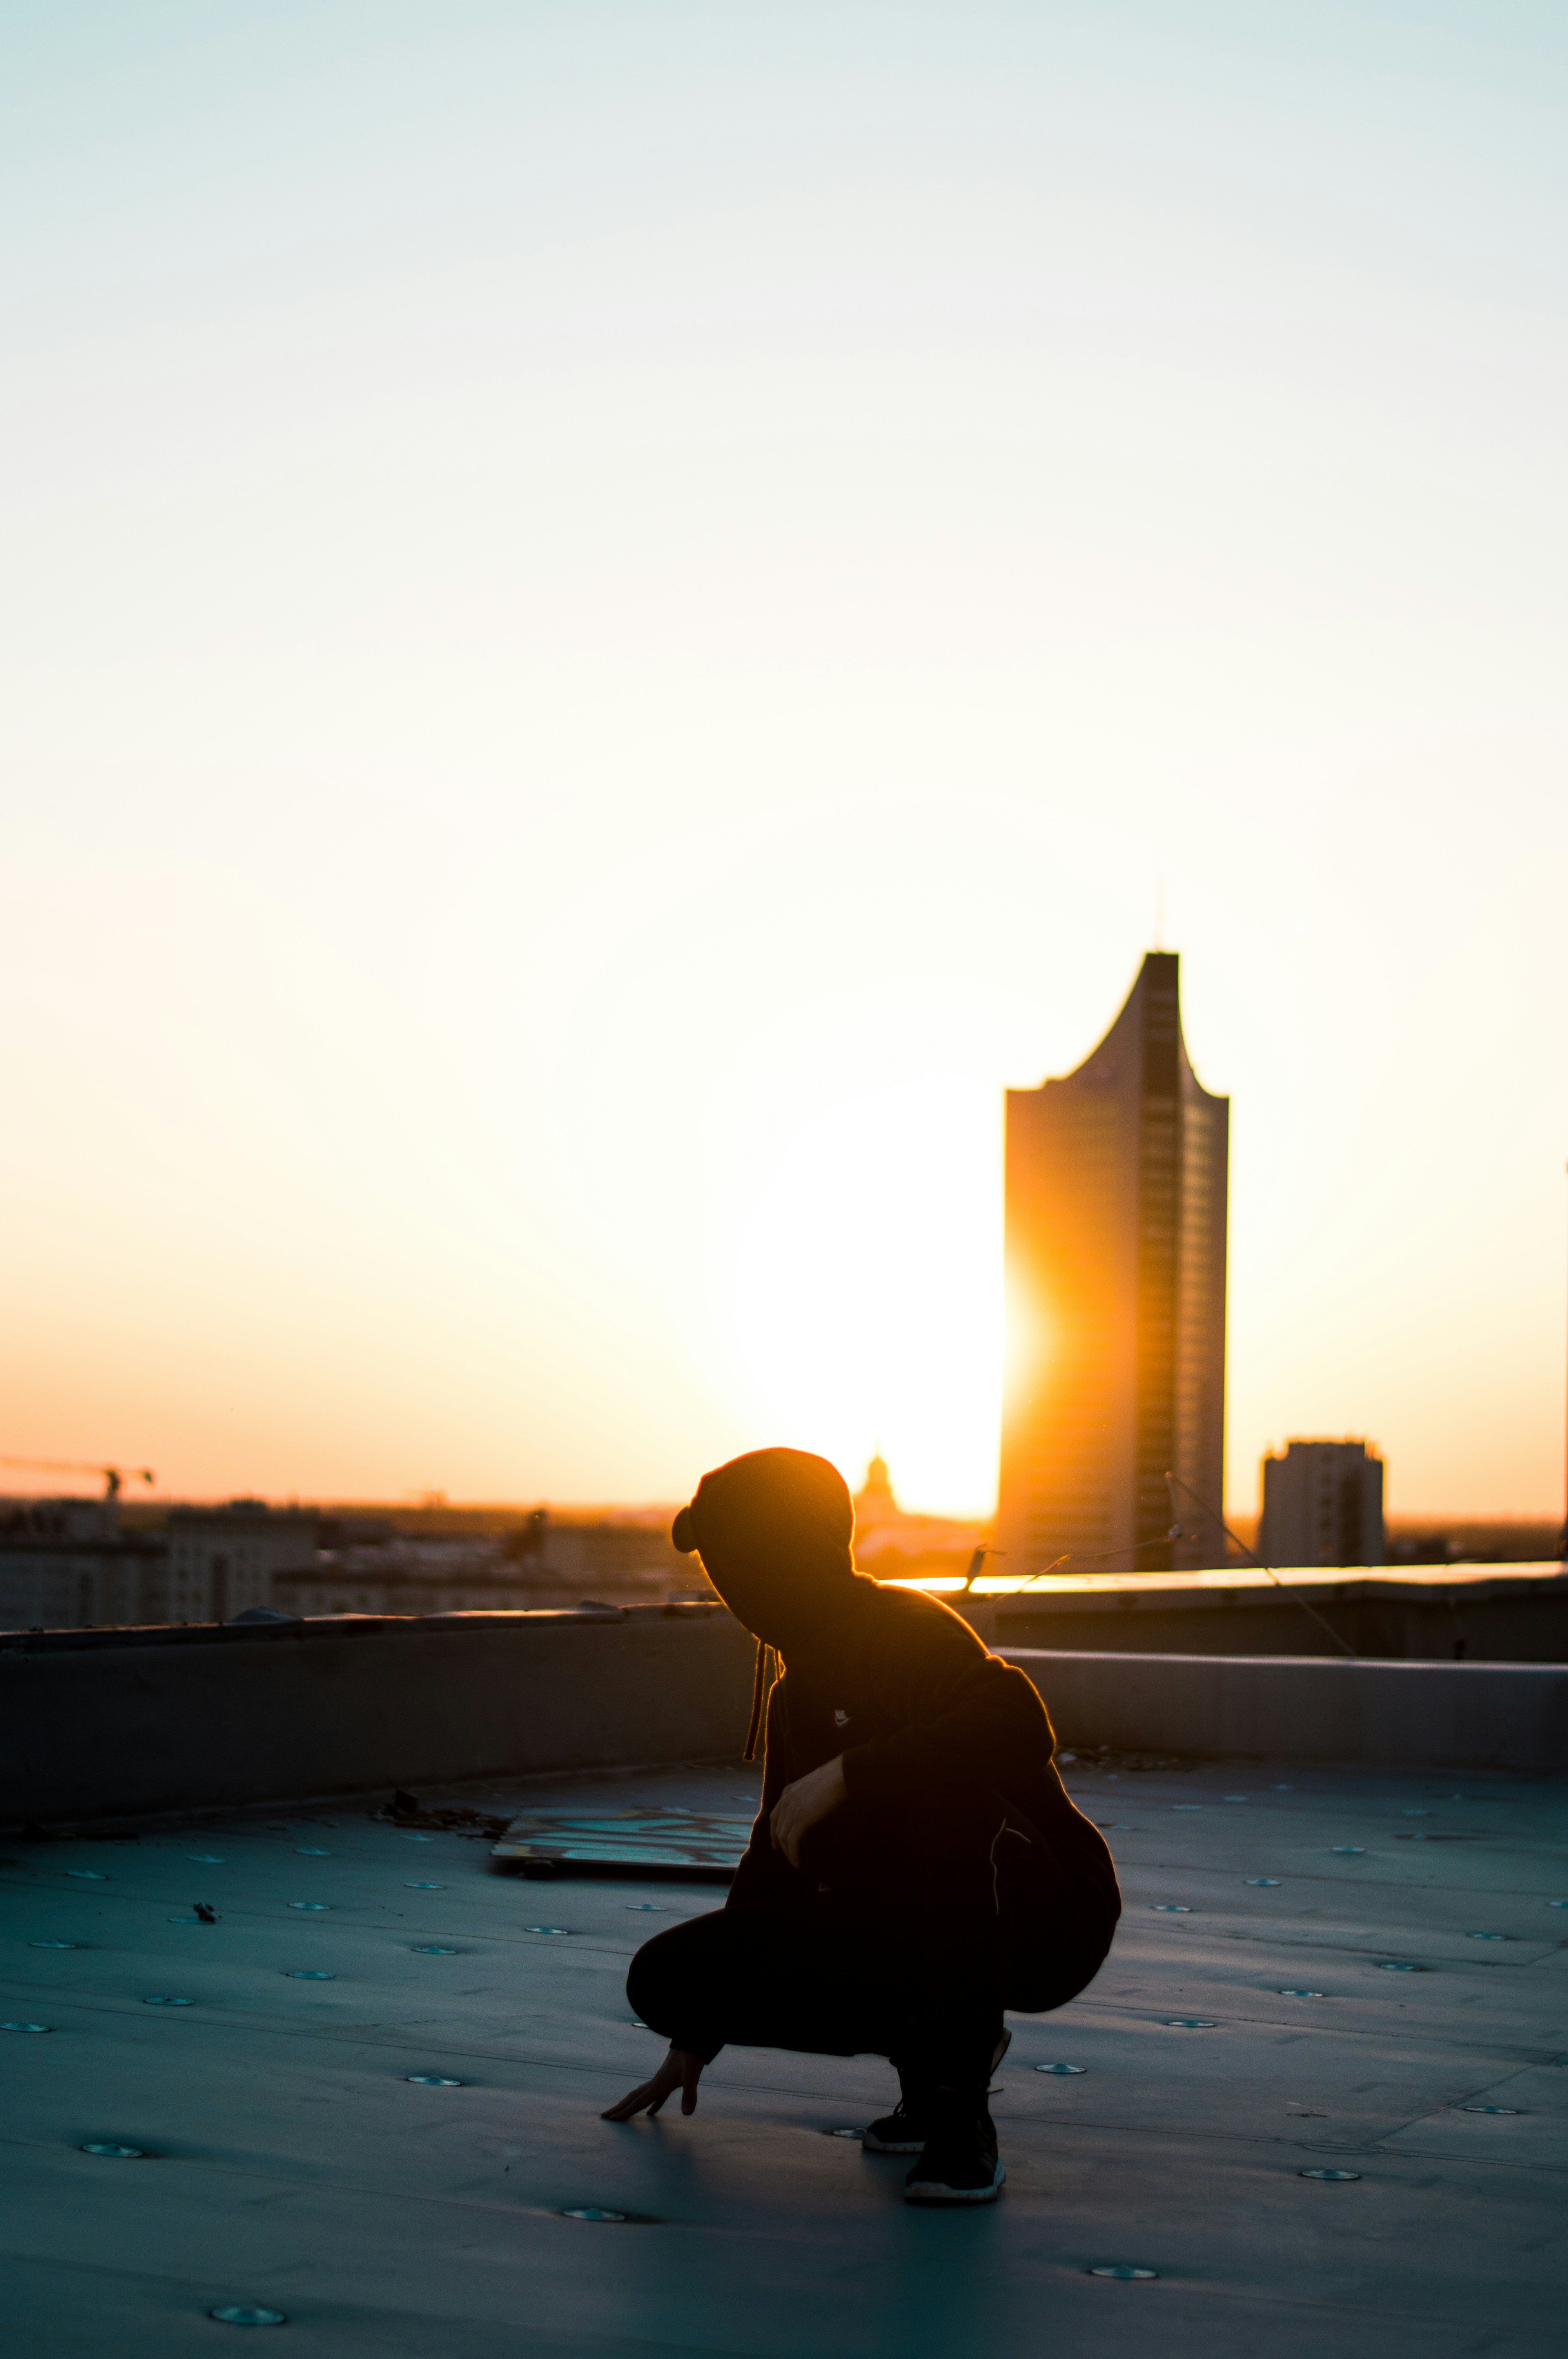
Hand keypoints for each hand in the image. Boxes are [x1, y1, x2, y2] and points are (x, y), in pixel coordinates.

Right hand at [600, 2045, 703, 2121]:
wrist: (691, 2041)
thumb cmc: (690, 2058)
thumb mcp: (691, 2077)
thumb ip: (689, 2095)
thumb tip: (686, 2114)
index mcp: (657, 2085)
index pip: (638, 2102)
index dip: (625, 2112)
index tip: (610, 2119)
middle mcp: (655, 2084)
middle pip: (633, 2098)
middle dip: (619, 2108)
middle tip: (605, 2116)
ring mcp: (660, 2081)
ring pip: (640, 2096)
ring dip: (630, 2105)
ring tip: (621, 2114)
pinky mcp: (667, 2081)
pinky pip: (655, 2096)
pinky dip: (651, 2105)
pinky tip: (652, 2112)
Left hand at [769, 1753, 846, 1869]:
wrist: (839, 1776)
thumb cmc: (832, 1778)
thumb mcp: (812, 1786)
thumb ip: (805, 1796)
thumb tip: (810, 1807)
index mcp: (787, 1792)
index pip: (775, 1815)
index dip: (774, 1830)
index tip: (777, 1841)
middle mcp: (785, 1801)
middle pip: (777, 1827)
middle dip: (778, 1842)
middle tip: (783, 1852)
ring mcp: (791, 1810)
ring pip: (783, 1836)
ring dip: (787, 1851)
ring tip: (793, 1861)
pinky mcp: (800, 1820)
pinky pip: (792, 1841)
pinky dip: (793, 1854)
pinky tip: (797, 1862)